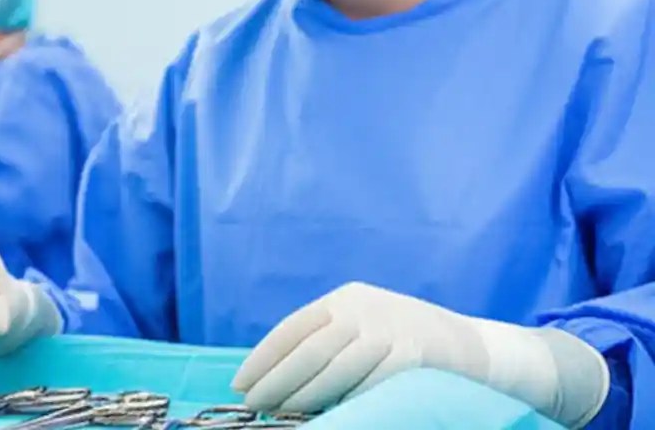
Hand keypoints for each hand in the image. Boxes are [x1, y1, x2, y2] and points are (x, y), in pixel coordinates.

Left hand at [232, 282, 607, 428]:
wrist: (477, 350)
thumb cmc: (407, 345)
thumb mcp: (366, 326)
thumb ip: (328, 341)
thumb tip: (275, 376)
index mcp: (346, 299)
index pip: (293, 328)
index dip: (263, 357)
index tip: (240, 382)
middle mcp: (365, 310)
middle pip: (308, 350)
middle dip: (275, 381)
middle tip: (253, 406)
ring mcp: (390, 331)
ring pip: (333, 371)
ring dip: (302, 398)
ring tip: (279, 416)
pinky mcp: (412, 357)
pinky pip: (367, 387)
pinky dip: (343, 405)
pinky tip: (325, 418)